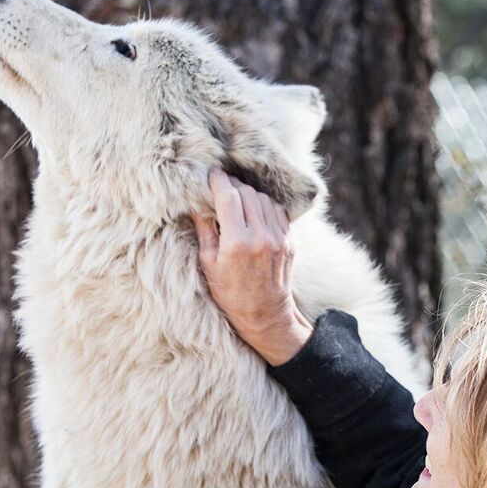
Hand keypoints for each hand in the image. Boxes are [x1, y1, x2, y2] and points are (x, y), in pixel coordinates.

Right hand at [192, 169, 312, 365]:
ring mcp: (279, 238)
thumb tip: (197, 202)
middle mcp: (261, 237)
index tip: (211, 173)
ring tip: (237, 199)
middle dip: (232, 186)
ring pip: (263, 199)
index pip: (228, 197)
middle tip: (221, 186)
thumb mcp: (208, 264)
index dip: (218, 181)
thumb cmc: (230, 293)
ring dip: (249, 194)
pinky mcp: (290, 241)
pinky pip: (277, 211)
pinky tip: (254, 211)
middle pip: (247, 193)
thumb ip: (205, 230)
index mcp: (237, 243)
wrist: (265, 315)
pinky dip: (265, 205)